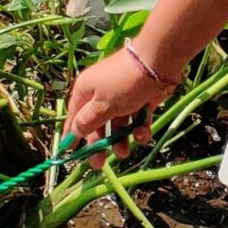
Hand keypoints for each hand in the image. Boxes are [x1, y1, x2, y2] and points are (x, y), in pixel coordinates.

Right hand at [64, 42, 173, 165]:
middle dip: (98, 144)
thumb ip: (88, 121)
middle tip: (98, 165)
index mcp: (86, 91)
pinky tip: (143, 133)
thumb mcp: (102, 104)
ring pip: (118, 126)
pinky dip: (139, 129)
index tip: (68, 154)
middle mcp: (102, 95)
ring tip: (123, 153)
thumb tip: (74, 131)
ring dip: (120, 140)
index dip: (71, 135)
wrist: (159, 62)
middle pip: (97, 125)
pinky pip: (136, 121)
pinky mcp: (141, 101)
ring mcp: (123, 99)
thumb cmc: (124, 82)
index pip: (74, 117)